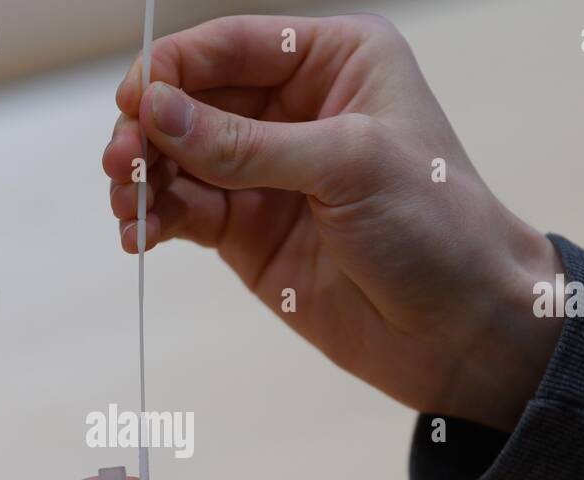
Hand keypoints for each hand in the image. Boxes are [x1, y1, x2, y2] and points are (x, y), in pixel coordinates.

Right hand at [104, 14, 563, 431]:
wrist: (460, 329)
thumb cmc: (435, 227)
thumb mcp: (346, 166)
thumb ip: (246, 145)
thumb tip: (157, 112)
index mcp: (334, 62)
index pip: (233, 46)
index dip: (175, 69)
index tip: (134, 102)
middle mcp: (295, 111)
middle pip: (194, 101)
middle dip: (151, 128)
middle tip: (124, 163)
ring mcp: (267, 175)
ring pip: (181, 158)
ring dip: (146, 176)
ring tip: (129, 203)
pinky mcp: (248, 233)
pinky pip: (186, 213)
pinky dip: (156, 220)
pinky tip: (139, 235)